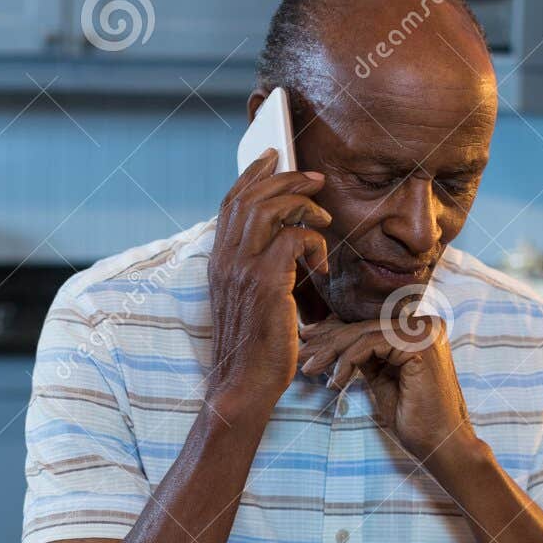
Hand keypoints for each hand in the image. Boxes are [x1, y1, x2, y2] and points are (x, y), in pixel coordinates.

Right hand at [206, 150, 329, 419]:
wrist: (243, 384)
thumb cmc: (253, 349)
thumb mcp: (249, 302)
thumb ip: (258, 271)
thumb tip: (284, 245)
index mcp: (219, 261)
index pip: (230, 202)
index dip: (253, 174)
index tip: (274, 157)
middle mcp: (225, 259)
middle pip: (251, 196)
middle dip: (286, 178)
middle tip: (315, 179)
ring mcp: (242, 269)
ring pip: (270, 208)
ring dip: (302, 204)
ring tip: (324, 218)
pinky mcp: (265, 283)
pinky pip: (294, 238)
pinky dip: (315, 243)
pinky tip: (323, 264)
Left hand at [298, 306, 477, 470]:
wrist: (440, 445)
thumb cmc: (413, 418)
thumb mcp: (382, 378)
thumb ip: (364, 355)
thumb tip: (332, 338)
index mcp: (419, 330)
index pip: (369, 324)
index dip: (335, 331)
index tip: (308, 341)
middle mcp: (425, 324)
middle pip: (364, 326)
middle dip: (327, 341)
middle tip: (301, 354)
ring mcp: (425, 331)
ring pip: (363, 333)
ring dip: (331, 352)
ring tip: (309, 369)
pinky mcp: (419, 344)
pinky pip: (370, 344)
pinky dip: (347, 362)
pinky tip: (334, 382)